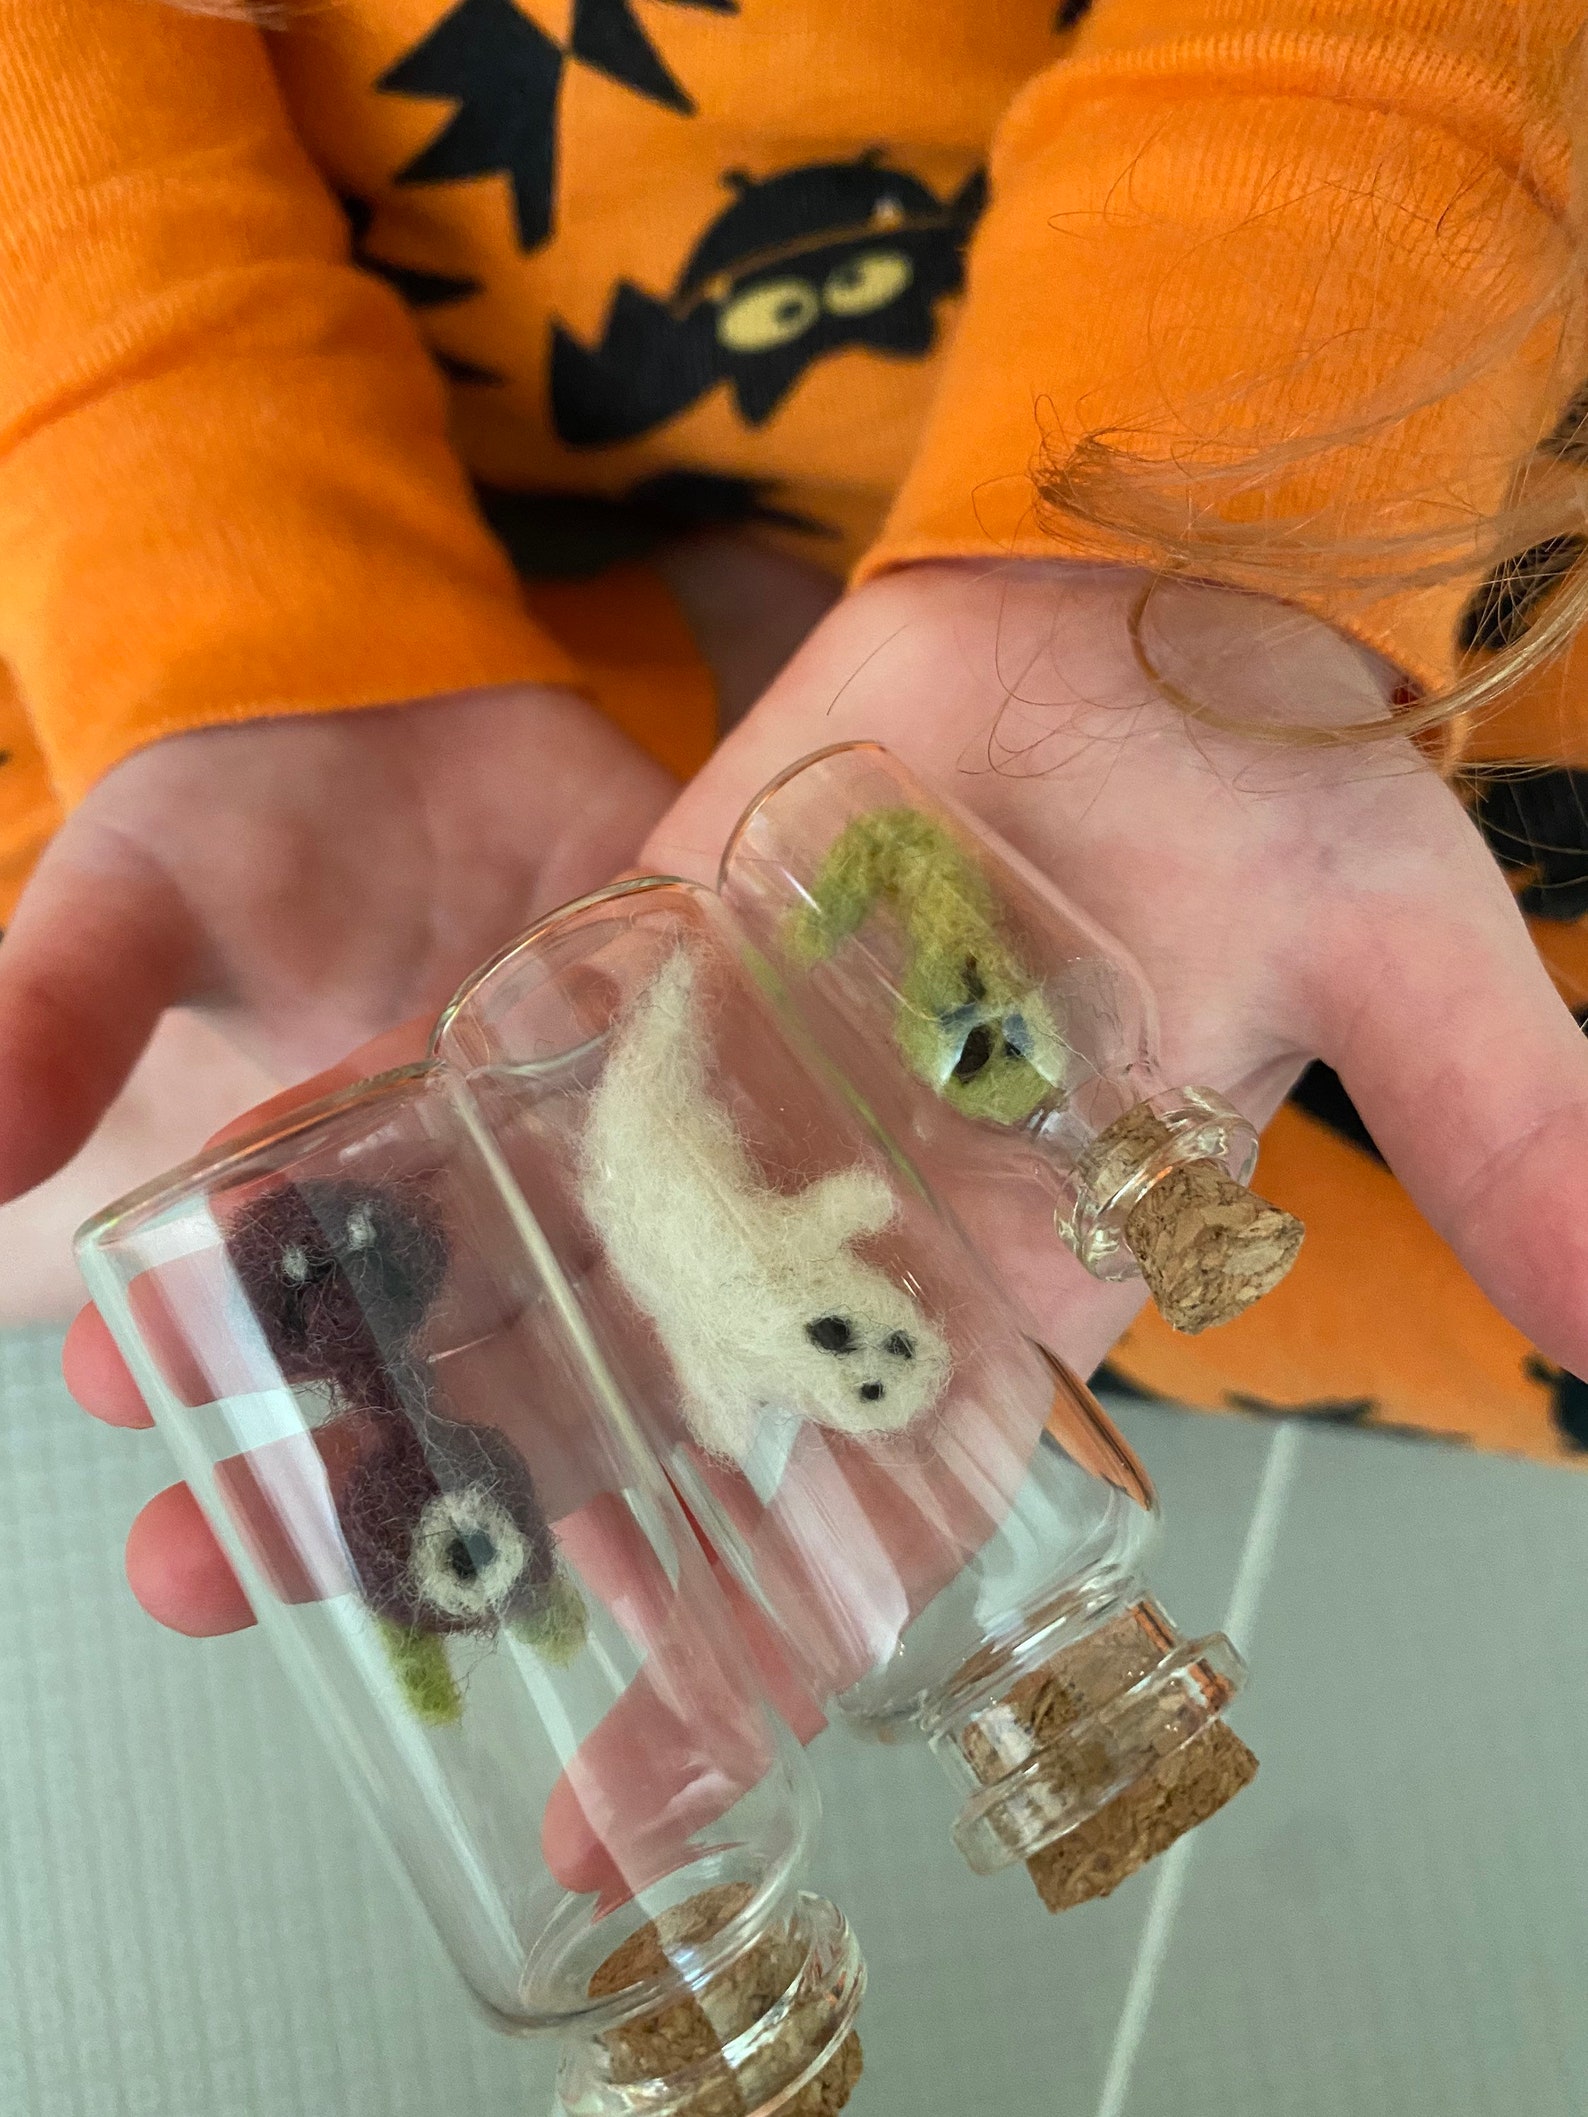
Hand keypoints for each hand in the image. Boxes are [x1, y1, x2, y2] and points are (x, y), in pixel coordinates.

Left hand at [69, 559, 1587, 1652]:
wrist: (1134, 593)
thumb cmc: (1266, 774)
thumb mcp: (1389, 944)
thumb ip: (1500, 1117)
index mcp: (1016, 1283)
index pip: (882, 1528)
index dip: (758, 1676)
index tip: (624, 1810)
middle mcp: (853, 1232)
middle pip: (663, 1435)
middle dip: (504, 1542)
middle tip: (297, 1607)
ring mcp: (732, 1110)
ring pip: (554, 1281)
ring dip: (400, 1369)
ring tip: (220, 1457)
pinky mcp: (646, 986)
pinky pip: (509, 1094)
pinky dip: (387, 1161)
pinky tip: (252, 1225)